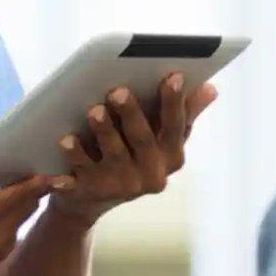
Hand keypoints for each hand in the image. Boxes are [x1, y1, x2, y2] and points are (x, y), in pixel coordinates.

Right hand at [0, 148, 56, 275]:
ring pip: (22, 218)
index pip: (12, 199)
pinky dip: (20, 207)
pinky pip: (15, 226)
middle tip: (46, 154)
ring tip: (35, 166)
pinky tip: (18, 188)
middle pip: (25, 208)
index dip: (35, 182)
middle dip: (37, 184)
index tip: (54, 165)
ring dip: (30, 196)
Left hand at [47, 73, 217, 226]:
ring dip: (104, 132)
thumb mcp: (159, 138)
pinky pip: (79, 177)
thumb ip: (183, 113)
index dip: (175, 102)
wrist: (91, 199)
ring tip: (93, 110)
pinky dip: (72, 161)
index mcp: (170, 157)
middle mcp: (150, 175)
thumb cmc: (132, 155)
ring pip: (113, 156)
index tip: (173, 76)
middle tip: (118, 90)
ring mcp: (120, 186)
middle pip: (142, 140)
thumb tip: (210, 88)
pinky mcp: (90, 193)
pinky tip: (65, 141)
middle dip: (132, 114)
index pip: (176, 127)